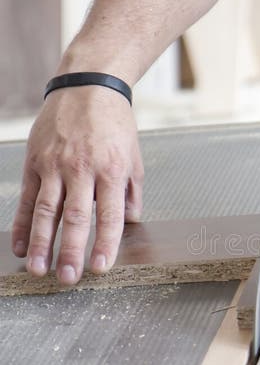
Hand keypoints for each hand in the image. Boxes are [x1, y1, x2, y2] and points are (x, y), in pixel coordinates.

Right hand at [12, 86, 143, 284]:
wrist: (87, 86)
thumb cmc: (114, 124)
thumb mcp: (133, 157)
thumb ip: (131, 192)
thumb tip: (131, 223)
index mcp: (110, 170)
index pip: (109, 215)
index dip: (104, 244)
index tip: (100, 268)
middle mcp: (81, 169)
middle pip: (75, 217)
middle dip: (70, 251)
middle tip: (67, 278)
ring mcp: (55, 165)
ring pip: (46, 210)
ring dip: (41, 243)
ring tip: (39, 269)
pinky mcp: (35, 161)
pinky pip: (28, 198)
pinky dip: (23, 224)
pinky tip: (21, 246)